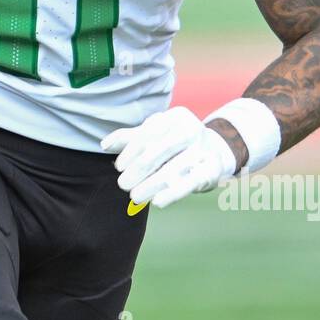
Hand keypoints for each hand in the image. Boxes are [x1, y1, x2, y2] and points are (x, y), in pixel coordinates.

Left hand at [100, 107, 236, 208]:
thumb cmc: (175, 143)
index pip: (148, 134)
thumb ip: (129, 138)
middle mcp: (191, 129)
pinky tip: (158, 202)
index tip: (119, 167)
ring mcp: (203, 149)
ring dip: (150, 185)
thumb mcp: (154, 135)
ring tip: (135, 197)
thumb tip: (104, 145)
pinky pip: (190, 183)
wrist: (215, 151)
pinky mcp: (212, 169)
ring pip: (171, 170)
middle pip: (158, 151)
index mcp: (174, 117)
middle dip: (138, 170)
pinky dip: (173, 193)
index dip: (130, 151)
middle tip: (123, 184)